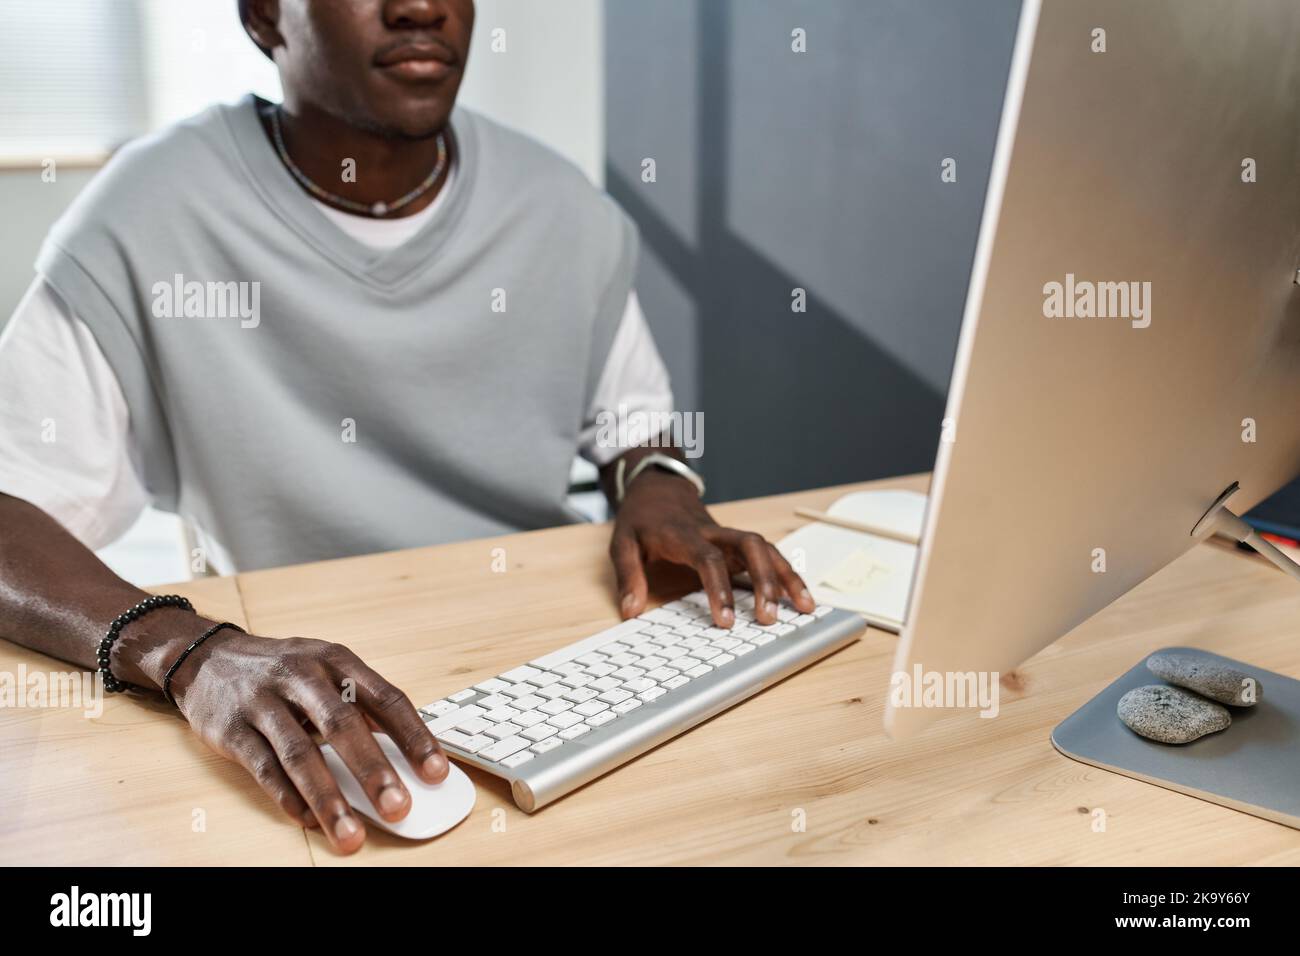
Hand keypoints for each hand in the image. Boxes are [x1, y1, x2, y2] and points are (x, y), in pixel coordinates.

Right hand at [154, 628, 447, 853]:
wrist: (208, 658)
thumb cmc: (283, 670)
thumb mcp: (326, 669)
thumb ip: (363, 704)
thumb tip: (407, 752)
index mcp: (336, 660)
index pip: (386, 699)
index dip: (414, 737)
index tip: (437, 773)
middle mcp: (302, 676)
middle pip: (344, 725)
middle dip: (374, 771)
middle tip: (399, 808)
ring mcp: (263, 702)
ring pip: (301, 755)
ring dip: (329, 799)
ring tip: (351, 835)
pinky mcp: (231, 728)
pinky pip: (263, 768)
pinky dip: (287, 798)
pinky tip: (307, 820)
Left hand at [609, 469, 815, 626]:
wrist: (657, 489)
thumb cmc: (641, 519)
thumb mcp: (622, 543)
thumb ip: (628, 576)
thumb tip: (631, 610)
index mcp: (683, 534)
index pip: (708, 559)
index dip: (719, 589)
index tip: (726, 620)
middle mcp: (712, 532)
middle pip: (750, 546)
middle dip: (764, 580)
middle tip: (768, 618)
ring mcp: (728, 536)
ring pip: (766, 549)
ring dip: (786, 576)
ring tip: (805, 608)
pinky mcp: (737, 543)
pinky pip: (768, 555)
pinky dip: (787, 574)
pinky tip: (801, 597)